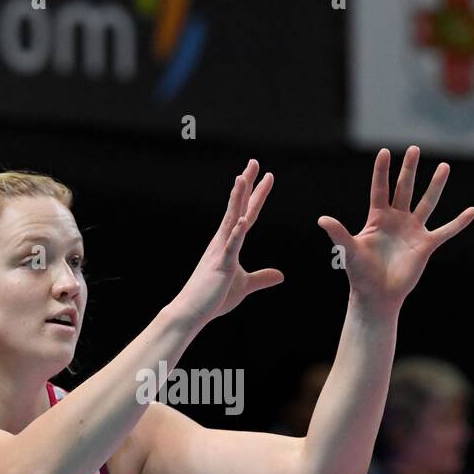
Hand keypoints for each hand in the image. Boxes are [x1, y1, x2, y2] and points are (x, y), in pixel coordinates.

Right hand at [171, 159, 283, 329]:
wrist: (192, 312)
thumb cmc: (214, 298)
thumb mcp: (244, 286)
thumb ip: (261, 278)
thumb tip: (281, 275)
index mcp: (230, 244)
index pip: (247, 214)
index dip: (257, 195)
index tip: (266, 176)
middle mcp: (223, 241)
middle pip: (238, 207)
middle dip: (247, 185)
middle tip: (254, 162)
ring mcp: (221, 251)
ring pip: (231, 219)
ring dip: (237, 199)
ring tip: (242, 177)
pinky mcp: (221, 266)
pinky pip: (230, 247)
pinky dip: (236, 233)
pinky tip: (242, 219)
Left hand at [318, 147, 473, 306]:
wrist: (376, 295)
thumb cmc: (360, 273)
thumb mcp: (348, 250)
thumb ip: (338, 233)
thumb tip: (321, 219)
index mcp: (377, 218)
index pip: (380, 189)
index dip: (382, 171)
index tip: (385, 151)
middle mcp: (396, 220)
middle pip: (404, 189)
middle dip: (409, 169)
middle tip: (414, 148)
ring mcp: (412, 231)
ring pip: (426, 203)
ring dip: (436, 185)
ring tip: (444, 166)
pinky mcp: (426, 245)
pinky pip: (446, 231)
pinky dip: (459, 222)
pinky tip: (472, 211)